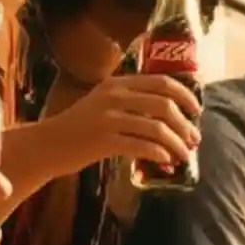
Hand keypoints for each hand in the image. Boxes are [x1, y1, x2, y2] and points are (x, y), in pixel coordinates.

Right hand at [50, 74, 201, 168]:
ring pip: (156, 127)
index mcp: (117, 84)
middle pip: (164, 105)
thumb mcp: (104, 103)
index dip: (186, 95)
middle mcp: (114, 96)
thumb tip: (170, 114)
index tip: (197, 110)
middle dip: (185, 123)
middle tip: (194, 139)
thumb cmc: (79, 128)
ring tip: (184, 155)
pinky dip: (159, 154)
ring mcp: (108, 118)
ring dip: (176, 143)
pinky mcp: (103, 141)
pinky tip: (166, 162)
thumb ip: (131, 102)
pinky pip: (142, 146)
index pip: (162, 82)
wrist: (47, 145)